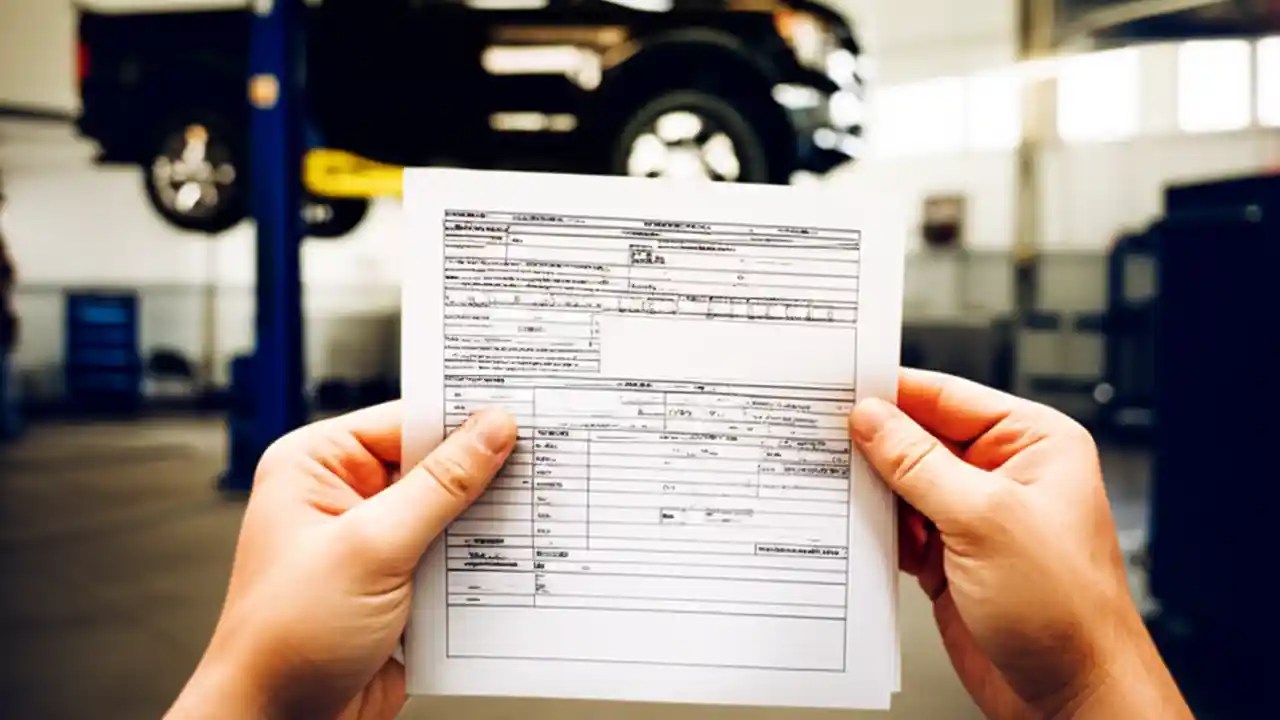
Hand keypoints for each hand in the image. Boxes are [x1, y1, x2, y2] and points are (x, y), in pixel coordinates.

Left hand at [167, 404, 516, 719]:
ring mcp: (374, 542)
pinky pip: (454, 557)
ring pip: (451, 513)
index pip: (406, 420)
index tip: (523, 415)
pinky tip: (521, 559)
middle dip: (486, 471)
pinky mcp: (399, 584)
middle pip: (434, 464)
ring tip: (541, 509)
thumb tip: (492, 429)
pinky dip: (485, 561)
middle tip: (545, 461)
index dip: (464, 418)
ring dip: (489, 521)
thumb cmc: (286, 638)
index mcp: (317, 465)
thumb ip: (440, 486)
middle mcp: (344, 496)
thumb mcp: (370, 547)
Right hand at [850, 369, 1189, 718]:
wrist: (1072, 696)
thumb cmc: (1065, 610)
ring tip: (822, 476)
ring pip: (903, 485)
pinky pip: (898, 529)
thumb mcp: (985, 520)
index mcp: (1033, 443)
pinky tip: (844, 522)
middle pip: (919, 439)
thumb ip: (919, 464)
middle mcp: (1004, 475)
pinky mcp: (949, 560)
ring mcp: (974, 519)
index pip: (948, 397)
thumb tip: (871, 419)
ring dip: (867, 487)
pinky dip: (871, 528)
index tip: (839, 386)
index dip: (892, 391)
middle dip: (871, 441)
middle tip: (816, 431)